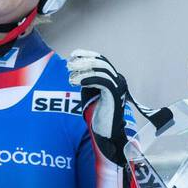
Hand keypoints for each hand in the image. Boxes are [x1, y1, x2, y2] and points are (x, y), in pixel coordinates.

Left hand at [68, 49, 130, 165]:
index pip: (101, 60)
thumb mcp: (88, 93)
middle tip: (69, 65)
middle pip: (101, 62)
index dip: (87, 54)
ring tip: (71, 75)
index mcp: (112, 78)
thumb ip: (84, 81)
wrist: (105, 133)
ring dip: (85, 69)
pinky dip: (90, 78)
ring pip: (102, 70)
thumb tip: (72, 70)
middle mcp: (117, 79)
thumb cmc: (95, 115)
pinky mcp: (115, 95)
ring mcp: (118, 86)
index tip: (73, 54)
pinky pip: (103, 81)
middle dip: (84, 61)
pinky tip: (78, 81)